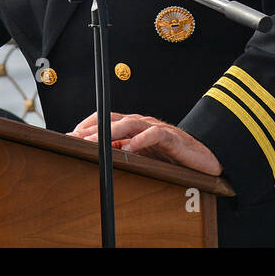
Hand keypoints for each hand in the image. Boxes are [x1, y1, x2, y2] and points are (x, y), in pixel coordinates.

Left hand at [68, 112, 221, 174]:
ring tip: (96, 141)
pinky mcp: (171, 138)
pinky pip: (154, 134)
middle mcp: (142, 123)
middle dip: (93, 129)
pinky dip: (141, 140)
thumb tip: (97, 154)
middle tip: (76, 138)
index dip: (88, 124)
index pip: (106, 118)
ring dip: (111, 132)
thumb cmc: (171, 155)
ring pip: (130, 124)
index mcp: (133, 126)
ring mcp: (156, 128)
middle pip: (114, 120)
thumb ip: (122, 151)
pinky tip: (130, 148)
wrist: (203, 157)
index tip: (71, 135)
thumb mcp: (141, 155)